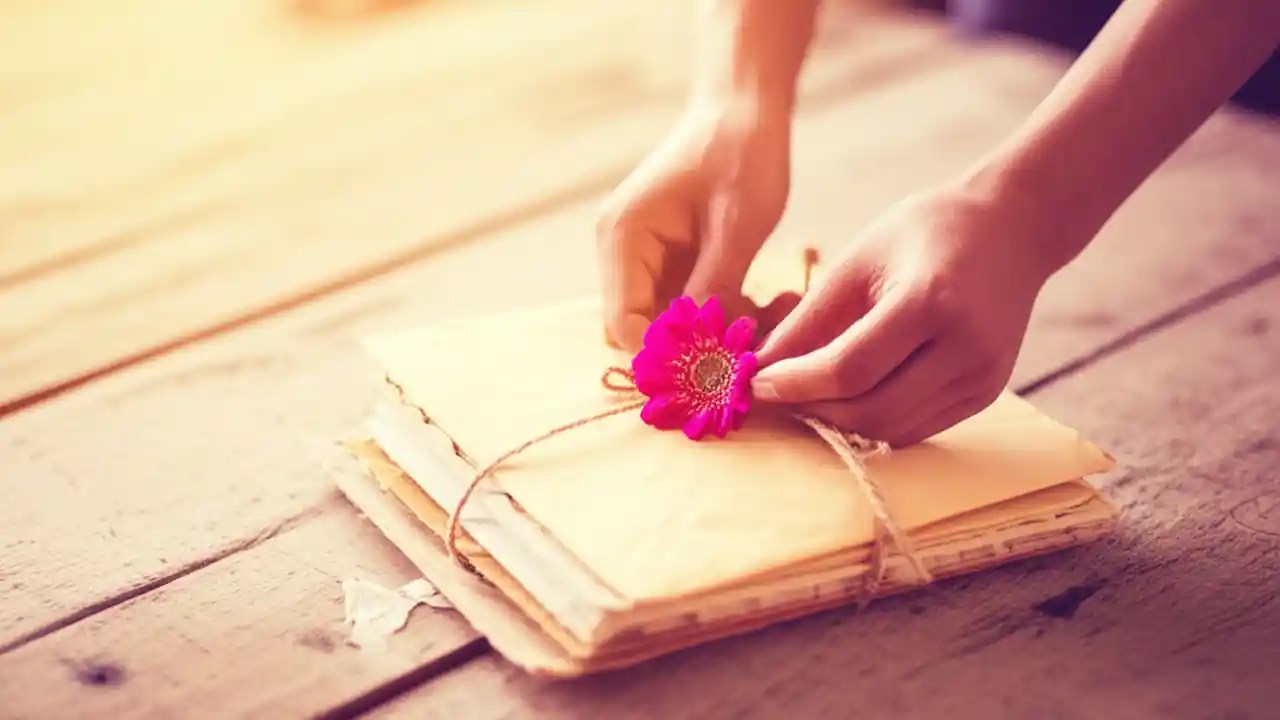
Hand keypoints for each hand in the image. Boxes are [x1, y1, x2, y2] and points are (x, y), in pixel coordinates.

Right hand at [597, 104, 798, 350]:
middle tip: (754, 351)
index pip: (625, 324)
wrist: (746, 106)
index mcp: (623, 239)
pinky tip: (773, 303)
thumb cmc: (740, 151)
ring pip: (677, 323)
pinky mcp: (678, 260)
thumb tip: (702, 353)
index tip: (719, 369)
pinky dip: (730, 312)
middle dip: (698, 349)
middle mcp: (626, 253)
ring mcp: (650, 258)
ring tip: (775, 317)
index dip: (666, 356)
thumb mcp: (735, 224)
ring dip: (721, 332)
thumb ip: (713, 287)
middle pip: (647, 330)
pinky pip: (696, 304)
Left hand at [752, 183, 1062, 445]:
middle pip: (870, 410)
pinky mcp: (985, 394)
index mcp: (930, 302)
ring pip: (891, 429)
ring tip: (807, 394)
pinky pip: (915, 429)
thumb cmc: (926, 232)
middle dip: (812, 409)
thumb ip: (809, 320)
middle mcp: (965, 349)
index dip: (794, 384)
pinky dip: (873, 421)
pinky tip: (849, 396)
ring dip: (840, 420)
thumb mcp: (858, 261)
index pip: (848, 368)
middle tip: (775, 393)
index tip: (753, 382)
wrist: (1011, 228)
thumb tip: (761, 368)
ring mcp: (981, 378)